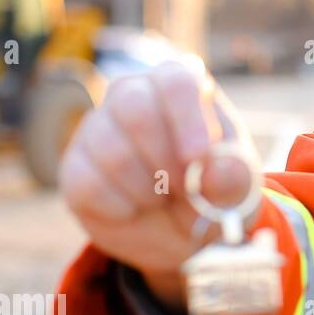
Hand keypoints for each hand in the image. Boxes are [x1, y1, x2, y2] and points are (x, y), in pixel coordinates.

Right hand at [58, 58, 262, 310]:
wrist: (182, 233)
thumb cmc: (214, 192)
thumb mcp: (238, 188)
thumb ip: (234, 178)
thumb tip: (217, 170)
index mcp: (182, 87)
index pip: (176, 81)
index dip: (186, 118)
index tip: (198, 157)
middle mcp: (134, 95)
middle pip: (133, 107)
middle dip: (165, 158)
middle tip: (185, 186)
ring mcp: (99, 128)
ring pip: (112, 150)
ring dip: (148, 189)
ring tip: (164, 196)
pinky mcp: (76, 166)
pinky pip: (90, 185)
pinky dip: (122, 208)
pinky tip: (136, 206)